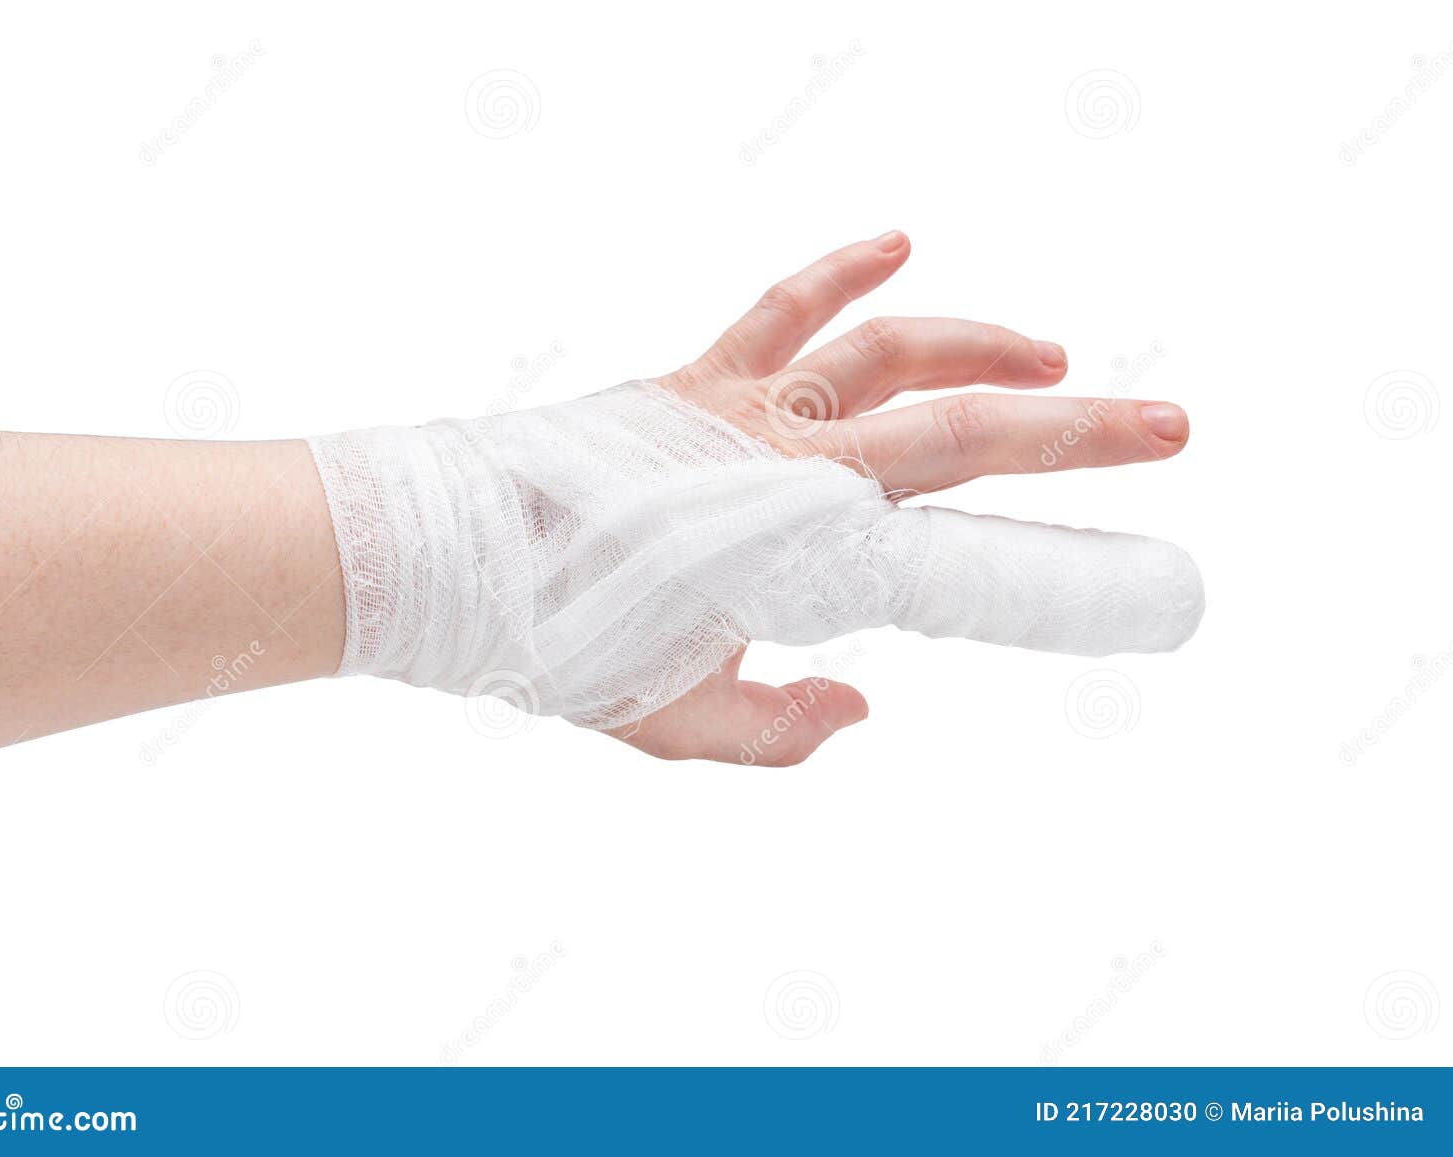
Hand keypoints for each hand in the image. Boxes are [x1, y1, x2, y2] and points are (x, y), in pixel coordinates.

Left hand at [614, 231, 1193, 764]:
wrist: (462, 556)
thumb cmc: (562, 641)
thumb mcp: (677, 722)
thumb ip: (778, 728)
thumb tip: (861, 708)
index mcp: (797, 548)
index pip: (953, 540)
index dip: (1050, 541)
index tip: (1127, 550)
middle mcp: (788, 461)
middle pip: (957, 428)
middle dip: (1075, 431)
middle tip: (1166, 427)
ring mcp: (745, 408)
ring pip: (890, 350)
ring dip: (982, 345)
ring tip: (1053, 357)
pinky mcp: (698, 378)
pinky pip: (782, 308)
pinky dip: (842, 274)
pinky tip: (898, 243)